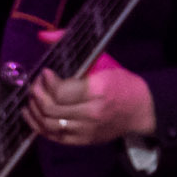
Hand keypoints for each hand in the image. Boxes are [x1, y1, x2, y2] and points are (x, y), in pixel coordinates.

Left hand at [25, 30, 156, 147]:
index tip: (45, 72)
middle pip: (51, 108)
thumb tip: (44, 35)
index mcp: (99, 90)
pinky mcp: (83, 140)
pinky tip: (34, 114)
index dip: (47, 82)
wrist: (142, 111)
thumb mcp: (102, 60)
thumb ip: (71, 44)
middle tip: (37, 84)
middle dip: (37, 94)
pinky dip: (38, 126)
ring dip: (35, 110)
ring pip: (48, 124)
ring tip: (34, 98)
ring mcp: (87, 129)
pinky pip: (53, 137)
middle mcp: (92, 112)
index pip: (61, 92)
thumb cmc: (122, 83)